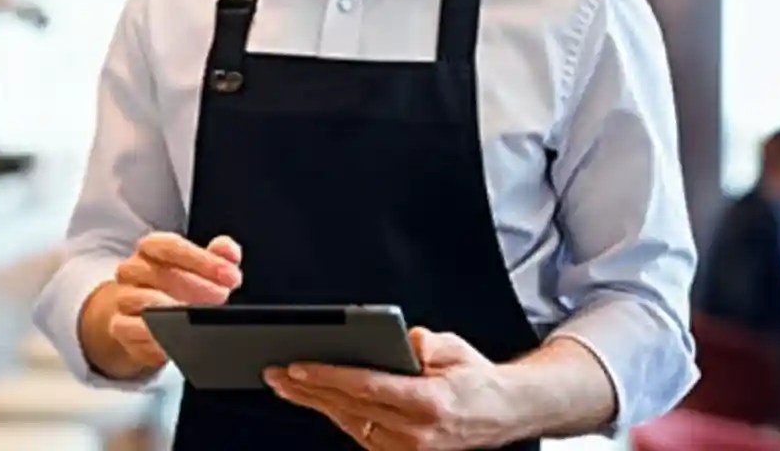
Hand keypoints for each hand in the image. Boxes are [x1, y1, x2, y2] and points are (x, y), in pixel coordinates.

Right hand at [100, 233, 242, 370]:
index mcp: (151, 249)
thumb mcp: (199, 267)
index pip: (171, 246)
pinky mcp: (119, 327)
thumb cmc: (174, 287)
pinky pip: (132, 330)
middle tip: (222, 296)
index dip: (203, 260)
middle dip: (197, 286)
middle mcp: (132, 270)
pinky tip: (178, 337)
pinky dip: (156, 335)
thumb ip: (218, 256)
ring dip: (175, 311)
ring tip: (200, 317)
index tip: (230, 275)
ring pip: (145, 302)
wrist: (139, 315)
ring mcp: (123, 298)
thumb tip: (229, 251)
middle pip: (160, 273)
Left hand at [265, 328, 519, 449]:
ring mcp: (409, 448)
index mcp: (428, 403)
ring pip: (351, 424)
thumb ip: (430, 343)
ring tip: (286, 385)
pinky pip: (362, 433)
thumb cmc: (476, 379)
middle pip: (350, 408)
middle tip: (275, 373)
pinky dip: (338, 415)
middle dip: (308, 390)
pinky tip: (317, 401)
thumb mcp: (457, 349)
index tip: (298, 367)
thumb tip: (408, 340)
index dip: (328, 377)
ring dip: (316, 404)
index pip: (366, 387)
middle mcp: (416, 432)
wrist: (503, 413)